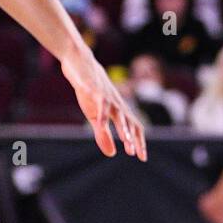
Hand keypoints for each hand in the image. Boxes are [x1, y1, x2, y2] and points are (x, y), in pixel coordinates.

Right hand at [61, 46, 146, 160]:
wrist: (81, 64)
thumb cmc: (90, 91)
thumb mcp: (95, 116)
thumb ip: (103, 135)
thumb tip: (112, 154)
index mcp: (119, 111)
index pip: (134, 128)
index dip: (139, 142)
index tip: (142, 157)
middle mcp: (117, 104)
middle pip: (130, 122)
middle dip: (134, 138)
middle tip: (137, 154)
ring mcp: (107, 96)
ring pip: (118, 113)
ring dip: (123, 127)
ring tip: (127, 141)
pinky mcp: (95, 90)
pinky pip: (100, 103)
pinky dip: (101, 114)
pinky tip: (101, 125)